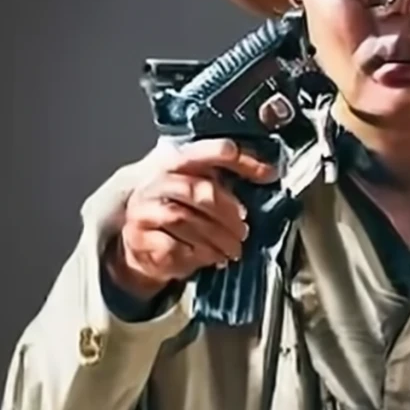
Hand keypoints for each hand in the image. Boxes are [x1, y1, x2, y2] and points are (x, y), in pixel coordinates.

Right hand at [107, 138, 278, 298]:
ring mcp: (144, 209)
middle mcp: (156, 182)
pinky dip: (198, 254)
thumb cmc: (181, 211)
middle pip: (196, 189)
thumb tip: (269, 173)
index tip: (269, 175)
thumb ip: (228, 177)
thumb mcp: (202, 188)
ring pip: (184, 219)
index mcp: (176, 162)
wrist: (143, 244)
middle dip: (226, 212)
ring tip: (233, 249)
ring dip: (216, 238)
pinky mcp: (139, 237)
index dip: (240, 161)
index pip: (206, 151)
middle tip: (243, 230)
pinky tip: (212, 258)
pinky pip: (172, 246)